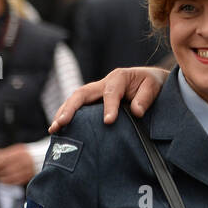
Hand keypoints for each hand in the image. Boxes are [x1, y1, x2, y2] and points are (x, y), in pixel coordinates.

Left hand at [0, 145, 34, 185]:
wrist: (42, 159)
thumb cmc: (26, 154)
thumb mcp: (15, 150)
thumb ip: (2, 152)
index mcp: (20, 152)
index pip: (4, 160)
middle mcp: (25, 160)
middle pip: (7, 168)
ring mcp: (29, 168)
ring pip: (12, 176)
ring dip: (2, 178)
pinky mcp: (30, 175)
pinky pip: (17, 181)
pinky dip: (9, 182)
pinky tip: (5, 181)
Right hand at [49, 67, 168, 132]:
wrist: (150, 80)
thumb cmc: (153, 83)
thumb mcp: (154, 87)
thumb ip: (145, 98)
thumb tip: (136, 112)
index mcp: (119, 77)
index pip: (111, 93)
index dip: (109, 107)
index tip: (108, 122)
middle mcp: (103, 83)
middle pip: (82, 93)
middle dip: (70, 108)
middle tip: (61, 123)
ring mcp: (96, 91)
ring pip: (75, 100)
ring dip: (63, 113)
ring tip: (54, 129)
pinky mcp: (93, 100)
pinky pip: (78, 106)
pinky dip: (67, 115)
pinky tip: (59, 129)